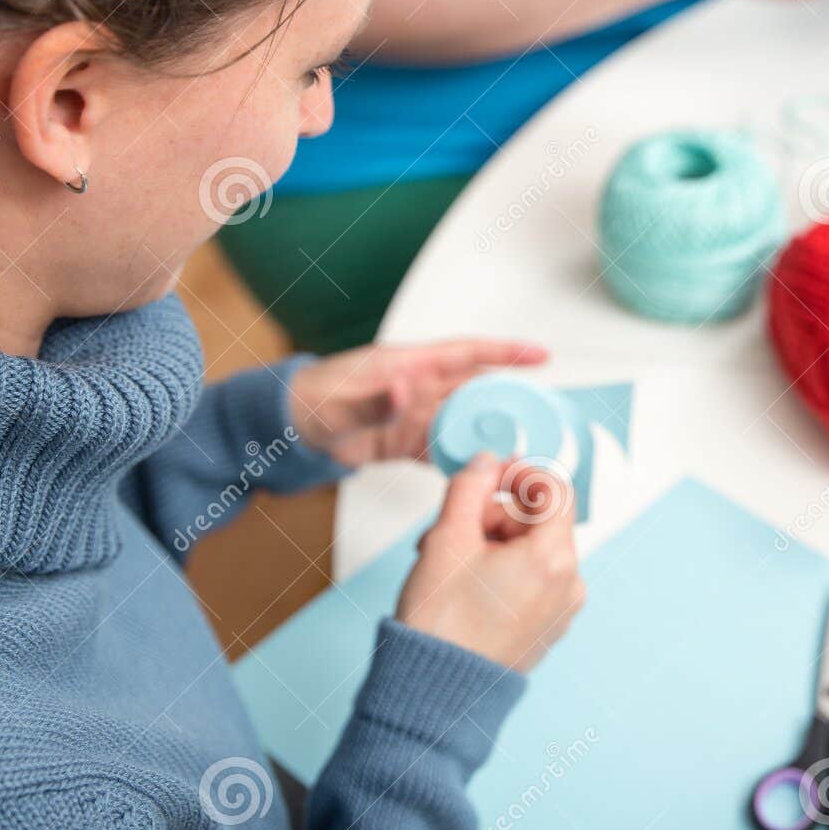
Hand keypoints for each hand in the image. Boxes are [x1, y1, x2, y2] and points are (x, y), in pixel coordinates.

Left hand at [287, 339, 547, 468]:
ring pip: (465, 423)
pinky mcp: (408, 441)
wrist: (286, 430)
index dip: (506, 353)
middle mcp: (421, 387)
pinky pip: (445, 450)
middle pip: (476, 391)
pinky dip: (462, 462)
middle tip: (542, 420)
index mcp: (409, 364)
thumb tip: (404, 390)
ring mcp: (417, 415)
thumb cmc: (308, 403)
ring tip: (520, 453)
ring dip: (489, 436)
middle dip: (510, 402)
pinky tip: (480, 476)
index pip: (467, 354)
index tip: (541, 354)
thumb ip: (373, 400)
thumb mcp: (338, 404)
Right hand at [397, 454, 583, 671]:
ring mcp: (562, 609)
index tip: (488, 477)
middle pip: (540, 521)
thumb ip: (469, 487)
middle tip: (450, 529)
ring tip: (450, 561)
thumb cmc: (440, 622)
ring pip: (534, 550)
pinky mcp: (548, 627)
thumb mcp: (446, 538)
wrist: (436, 694)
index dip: (519, 474)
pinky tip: (466, 584)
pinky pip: (534, 580)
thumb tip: (487, 462)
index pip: (554, 489)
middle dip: (495, 514)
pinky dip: (504, 570)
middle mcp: (569, 584)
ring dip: (494, 542)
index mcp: (553, 559)